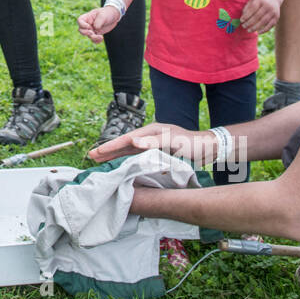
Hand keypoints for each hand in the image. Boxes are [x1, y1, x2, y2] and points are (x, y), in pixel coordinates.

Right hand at [77, 5, 120, 43]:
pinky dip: (96, 41)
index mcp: (88, 17)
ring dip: (93, 38)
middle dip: (86, 33)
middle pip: (81, 30)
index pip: (80, 20)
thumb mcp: (103, 15)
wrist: (114, 16)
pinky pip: (93, 40)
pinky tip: (101, 39)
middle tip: (93, 33)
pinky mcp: (96, 33)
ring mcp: (92, 29)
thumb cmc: (107, 13)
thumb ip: (98, 22)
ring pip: (88, 36)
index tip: (89, 27)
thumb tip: (95, 29)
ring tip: (101, 37)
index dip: (82, 25)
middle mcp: (88, 23)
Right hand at [87, 121, 211, 165]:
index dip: (110, 146)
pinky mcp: (156, 153)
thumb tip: (133, 142)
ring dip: (114, 156)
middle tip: (91, 156)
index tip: (96, 152)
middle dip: (107, 150)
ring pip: (128, 151)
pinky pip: (136, 157)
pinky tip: (119, 166)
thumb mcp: (174, 142)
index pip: (126, 139)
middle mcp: (149, 137)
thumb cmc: (193, 145)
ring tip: (100, 161)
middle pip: (124, 144)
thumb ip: (153, 142)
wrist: (208, 149)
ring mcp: (152, 145)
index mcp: (151, 132)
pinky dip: (125, 161)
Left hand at [239, 0, 281, 33]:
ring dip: (255, 27)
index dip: (246, 15)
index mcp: (260, 0)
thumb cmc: (259, 1)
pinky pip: (270, 25)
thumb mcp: (253, 0)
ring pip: (263, 21)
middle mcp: (268, 5)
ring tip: (249, 30)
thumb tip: (242, 19)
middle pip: (257, 16)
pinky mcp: (276, 17)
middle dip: (249, 22)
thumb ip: (247, 8)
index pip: (252, 8)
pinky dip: (264, 30)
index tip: (241, 20)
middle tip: (244, 26)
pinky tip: (258, 32)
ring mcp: (273, 11)